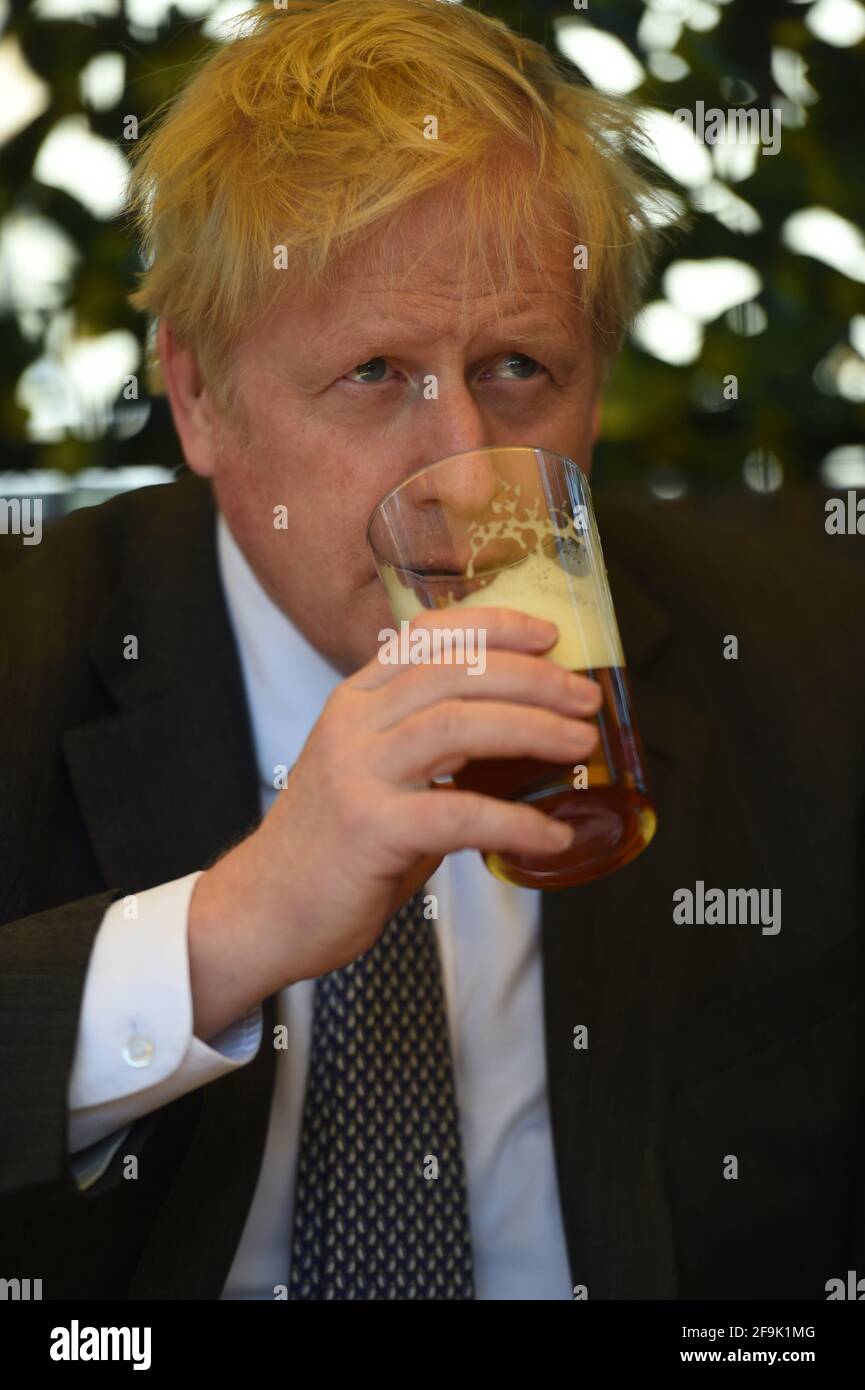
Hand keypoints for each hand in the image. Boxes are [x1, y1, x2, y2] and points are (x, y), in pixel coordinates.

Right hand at [204, 607, 600, 989]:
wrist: (263, 911)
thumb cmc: (333, 848)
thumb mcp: (374, 774)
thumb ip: (429, 749)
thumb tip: (518, 738)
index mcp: (356, 701)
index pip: (427, 636)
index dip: (494, 625)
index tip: (548, 635)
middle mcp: (354, 724)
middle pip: (455, 672)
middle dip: (533, 677)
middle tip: (587, 697)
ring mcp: (358, 773)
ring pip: (457, 724)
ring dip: (532, 728)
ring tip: (581, 743)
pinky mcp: (369, 828)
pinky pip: (459, 812)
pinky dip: (516, 822)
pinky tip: (552, 834)